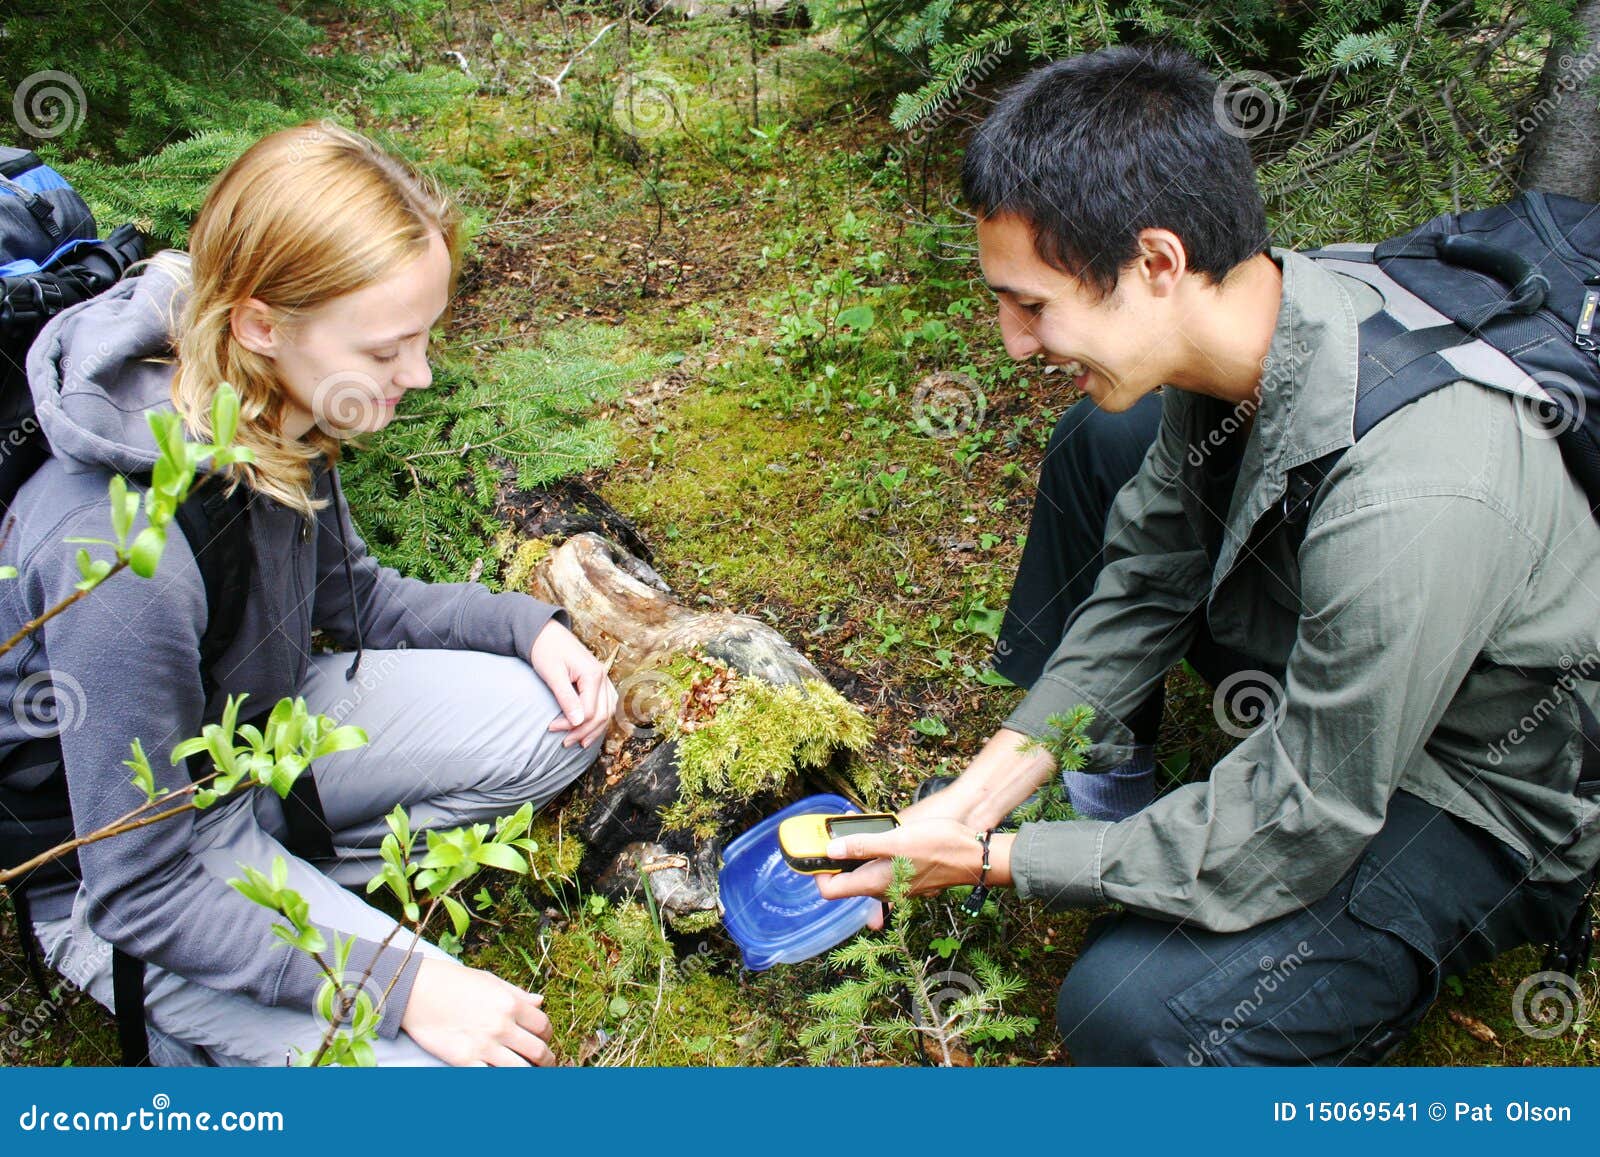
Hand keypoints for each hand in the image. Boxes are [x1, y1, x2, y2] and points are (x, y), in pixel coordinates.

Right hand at [400, 958, 554, 1065]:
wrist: (416, 990)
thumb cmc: (453, 982)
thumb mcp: (490, 981)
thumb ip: (517, 994)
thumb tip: (540, 1002)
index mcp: (510, 1003)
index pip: (544, 1025)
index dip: (548, 1035)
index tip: (543, 1039)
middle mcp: (502, 1026)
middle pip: (538, 1052)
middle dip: (545, 1060)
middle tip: (543, 1064)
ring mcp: (484, 1045)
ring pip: (521, 1071)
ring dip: (529, 1075)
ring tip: (528, 1074)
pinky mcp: (464, 1061)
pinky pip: (491, 1079)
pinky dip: (501, 1081)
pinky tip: (502, 1077)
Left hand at [529, 620, 616, 747]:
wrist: (545, 632)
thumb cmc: (546, 650)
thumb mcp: (553, 674)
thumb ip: (566, 698)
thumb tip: (577, 722)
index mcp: (593, 674)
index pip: (590, 711)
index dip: (572, 725)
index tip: (551, 728)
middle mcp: (603, 677)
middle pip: (602, 714)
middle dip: (583, 731)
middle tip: (565, 742)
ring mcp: (603, 678)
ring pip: (607, 711)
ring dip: (594, 728)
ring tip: (579, 742)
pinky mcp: (597, 680)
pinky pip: (605, 703)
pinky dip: (599, 718)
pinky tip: (590, 727)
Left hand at [815, 815, 987, 899]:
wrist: (975, 857)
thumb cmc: (939, 846)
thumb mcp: (896, 840)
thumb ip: (862, 846)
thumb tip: (830, 851)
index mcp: (874, 883)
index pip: (830, 890)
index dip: (818, 872)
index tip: (816, 853)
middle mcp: (883, 891)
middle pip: (847, 882)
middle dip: (838, 859)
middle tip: (838, 834)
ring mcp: (898, 888)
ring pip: (867, 875)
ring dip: (859, 855)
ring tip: (864, 830)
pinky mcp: (910, 880)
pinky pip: (885, 871)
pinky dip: (878, 856)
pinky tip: (888, 838)